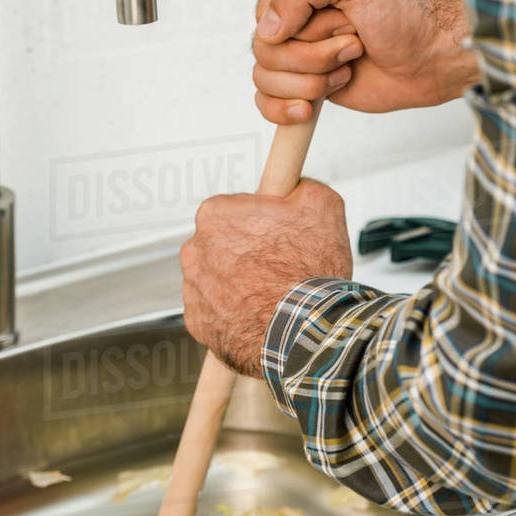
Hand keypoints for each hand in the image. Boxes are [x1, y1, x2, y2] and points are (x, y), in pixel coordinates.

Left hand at [180, 179, 352, 376]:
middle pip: (220, 244)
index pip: (231, 209)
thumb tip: (296, 185)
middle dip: (244, 252)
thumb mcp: (322, 206)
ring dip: (237, 282)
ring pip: (215, 278)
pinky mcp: (197, 322)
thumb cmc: (309, 273)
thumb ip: (301, 186)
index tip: (273, 231)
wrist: (306, 330)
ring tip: (271, 291)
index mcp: (216, 216)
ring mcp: (194, 289)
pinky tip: (259, 312)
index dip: (257, 220)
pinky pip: (213, 311)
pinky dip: (232, 312)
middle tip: (277, 263)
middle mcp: (195, 250)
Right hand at [252, 0, 479, 122]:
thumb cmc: (404, 15)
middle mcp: (294, 15)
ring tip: (347, 68)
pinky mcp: (301, 83)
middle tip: (353, 46)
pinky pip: (264, 101)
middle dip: (314, 56)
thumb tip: (268, 30)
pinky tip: (311, 106)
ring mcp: (297, 51)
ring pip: (265, 76)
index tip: (342, 20)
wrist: (430, 58)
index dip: (300, 25)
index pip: (265, 10)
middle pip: (264, 48)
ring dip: (311, 81)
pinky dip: (286, 108)